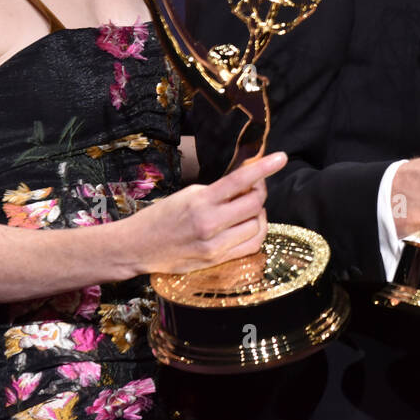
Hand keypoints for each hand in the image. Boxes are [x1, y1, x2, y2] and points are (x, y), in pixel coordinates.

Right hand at [130, 151, 284, 274]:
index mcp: (200, 201)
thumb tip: (248, 181)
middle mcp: (209, 224)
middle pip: (255, 203)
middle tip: (254, 186)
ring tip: (247, 208)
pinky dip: (256, 232)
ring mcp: (215, 246)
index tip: (281, 158)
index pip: (239, 180)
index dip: (264, 167)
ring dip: (258, 213)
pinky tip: (247, 224)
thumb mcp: (188, 194)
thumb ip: (218, 191)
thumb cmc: (162, 216)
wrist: (137, 247)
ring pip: (258, 225)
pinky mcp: (217, 261)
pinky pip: (252, 246)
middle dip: (260, 191)